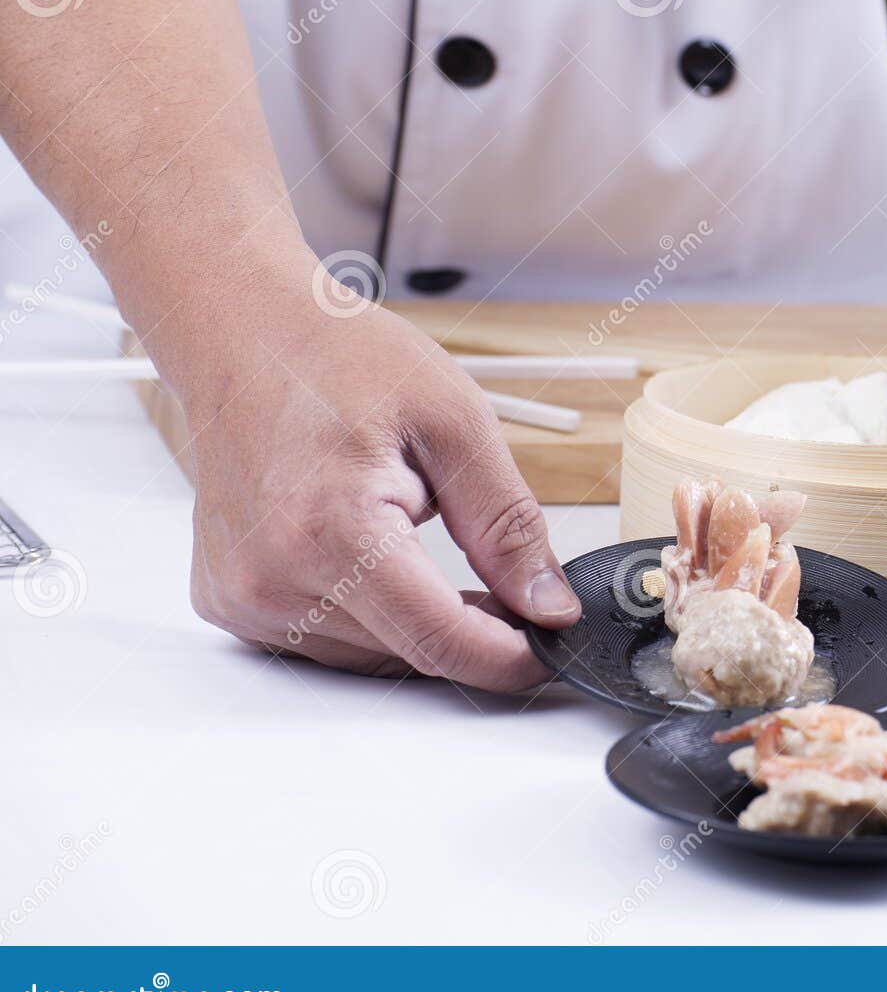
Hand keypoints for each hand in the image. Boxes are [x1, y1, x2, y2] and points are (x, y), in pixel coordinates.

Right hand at [178, 276, 580, 690]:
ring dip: (419, 622)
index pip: (440, 640)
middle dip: (474, 631)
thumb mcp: (456, 423)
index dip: (509, 657)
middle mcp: (274, 577)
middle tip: (508, 579)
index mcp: (332, 530)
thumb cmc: (338, 357)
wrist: (243, 334)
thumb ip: (507, 525)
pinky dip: (372, 614)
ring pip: (373, 656)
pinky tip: (376, 553)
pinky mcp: (230, 601)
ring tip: (424, 537)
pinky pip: (326, 641)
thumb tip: (548, 604)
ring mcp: (244, 597)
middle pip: (410, 654)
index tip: (551, 647)